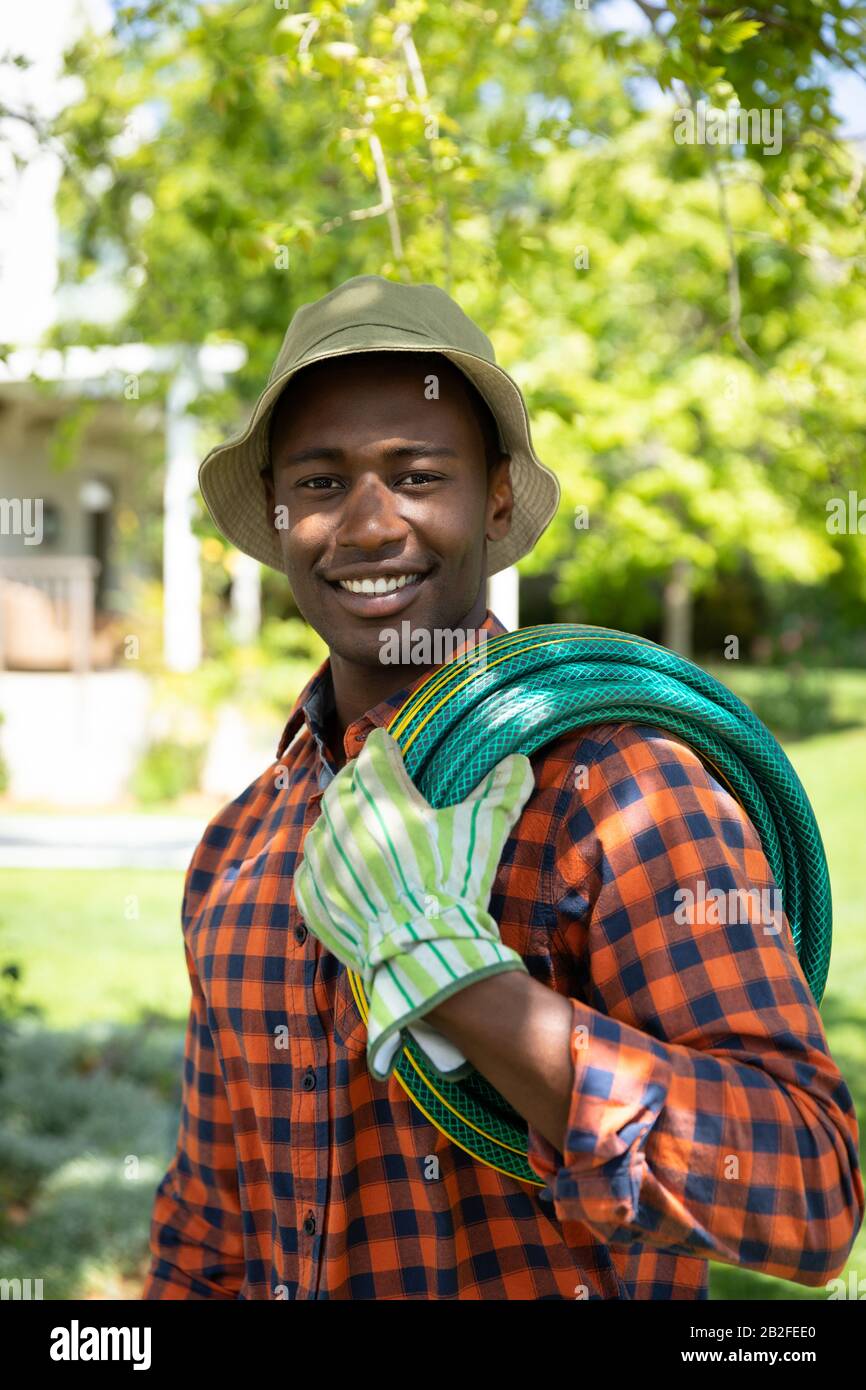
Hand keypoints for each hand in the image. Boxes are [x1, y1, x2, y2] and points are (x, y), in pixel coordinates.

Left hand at [294, 726, 534, 1080]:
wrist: (423, 949)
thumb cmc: (455, 881)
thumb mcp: (486, 829)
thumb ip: (502, 789)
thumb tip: (519, 760)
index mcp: (381, 796)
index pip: (373, 754)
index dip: (382, 747)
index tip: (386, 745)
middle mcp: (344, 821)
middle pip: (342, 785)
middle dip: (356, 779)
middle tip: (369, 781)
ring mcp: (324, 860)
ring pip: (322, 825)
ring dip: (338, 821)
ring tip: (356, 826)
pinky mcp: (313, 896)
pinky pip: (310, 869)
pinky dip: (325, 864)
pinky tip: (341, 868)